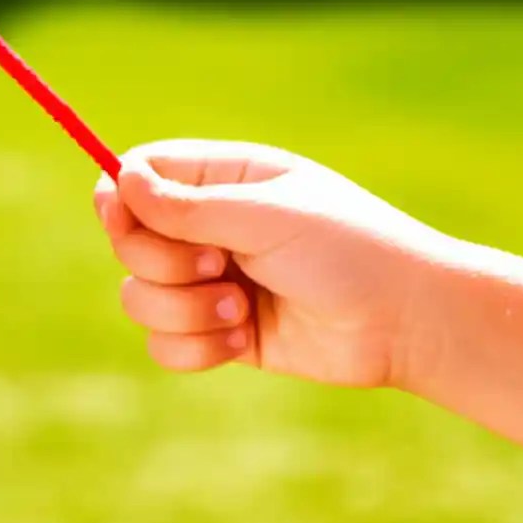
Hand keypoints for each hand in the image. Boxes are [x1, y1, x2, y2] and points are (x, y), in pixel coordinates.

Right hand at [93, 139, 449, 387]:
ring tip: (239, 310)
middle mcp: (209, 227)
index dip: (119, 198)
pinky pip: (163, 345)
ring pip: (138, 297)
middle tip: (217, 266)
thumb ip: (186, 205)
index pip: (138, 174)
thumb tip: (117, 180)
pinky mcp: (217, 332)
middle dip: (161, 263)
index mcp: (223, 178)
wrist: (406, 323)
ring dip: (182, 310)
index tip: (125, 219)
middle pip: (127, 241)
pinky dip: (195, 349)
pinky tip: (241, 341)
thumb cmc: (347, 250)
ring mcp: (210, 282)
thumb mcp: (264, 216)